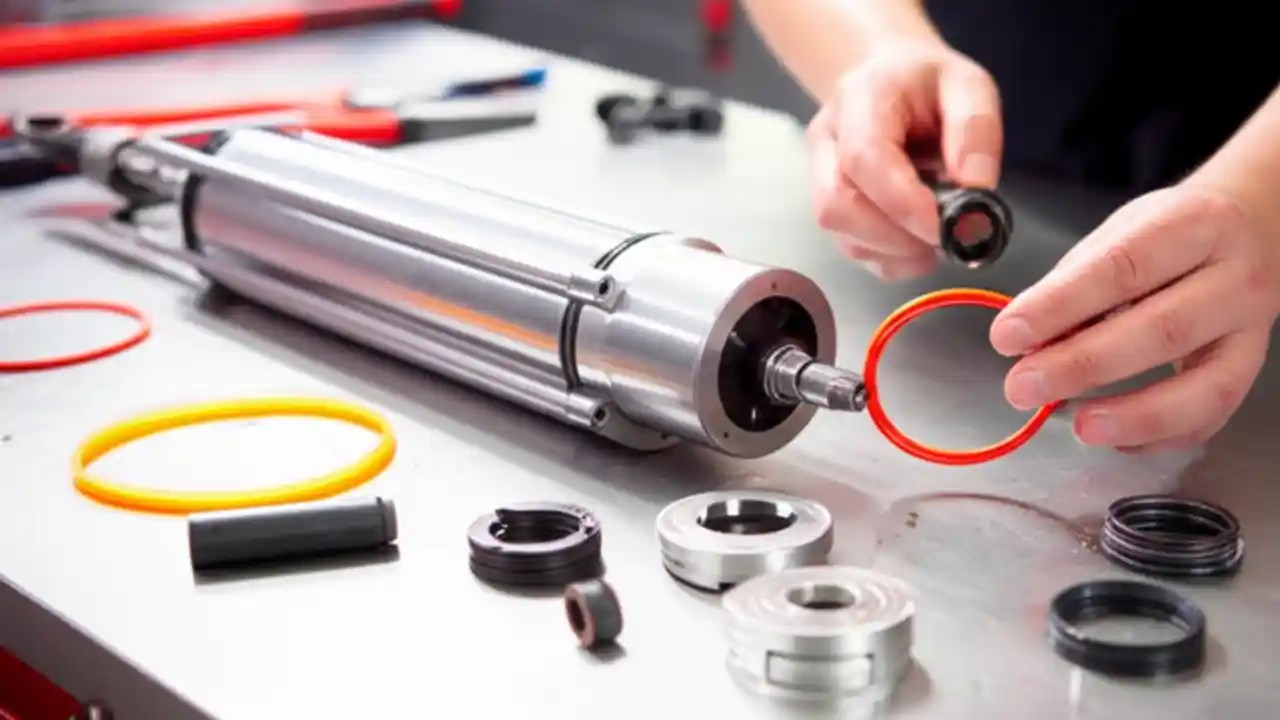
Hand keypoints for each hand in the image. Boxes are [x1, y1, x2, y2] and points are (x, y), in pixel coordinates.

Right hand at [807, 40, 1001, 280]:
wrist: (887, 74)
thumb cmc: (928, 81)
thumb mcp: (969, 85)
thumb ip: (976, 132)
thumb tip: (978, 193)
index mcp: (862, 99)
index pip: (864, 159)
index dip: (902, 203)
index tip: (947, 229)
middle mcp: (828, 138)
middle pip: (837, 204)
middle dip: (894, 237)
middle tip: (944, 240)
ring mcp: (820, 172)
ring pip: (838, 231)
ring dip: (891, 250)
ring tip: (935, 240)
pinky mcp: (827, 200)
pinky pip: (847, 244)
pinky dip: (886, 258)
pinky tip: (917, 245)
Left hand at [990, 183, 1279, 451]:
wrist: (1252, 228)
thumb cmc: (1169, 237)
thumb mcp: (1119, 236)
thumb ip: (1073, 285)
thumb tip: (1029, 344)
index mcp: (1195, 224)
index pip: (1121, 268)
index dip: (1060, 306)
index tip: (1007, 335)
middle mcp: (1235, 277)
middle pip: (1162, 329)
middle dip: (1083, 365)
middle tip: (1024, 386)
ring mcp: (1253, 328)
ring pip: (1203, 385)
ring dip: (1134, 415)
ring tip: (1079, 426)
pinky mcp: (1252, 369)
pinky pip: (1214, 415)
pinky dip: (1162, 436)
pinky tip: (1118, 439)